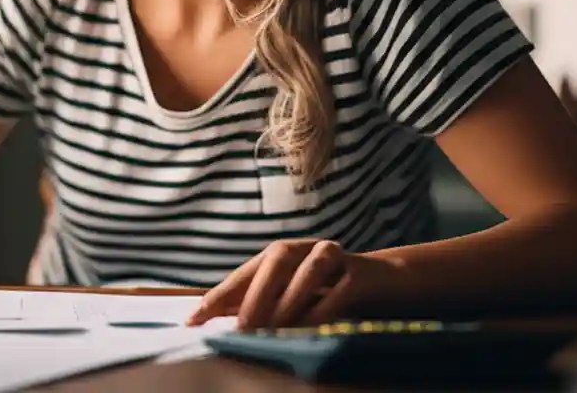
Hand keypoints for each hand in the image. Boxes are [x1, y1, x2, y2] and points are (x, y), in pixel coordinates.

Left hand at [187, 239, 403, 329]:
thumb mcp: (289, 298)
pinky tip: (310, 326)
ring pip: (309, 267)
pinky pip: (341, 286)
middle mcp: (304, 248)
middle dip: (254, 293)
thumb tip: (216, 318)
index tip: (194, 320)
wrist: (382, 282)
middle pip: (275, 258)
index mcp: (281, 254)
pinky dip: (324, 306)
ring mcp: (334, 255)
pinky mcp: (360, 271)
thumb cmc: (327, 291)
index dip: (218, 295)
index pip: (244, 272)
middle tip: (241, 327)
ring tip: (273, 327)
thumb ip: (256, 303)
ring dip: (289, 298)